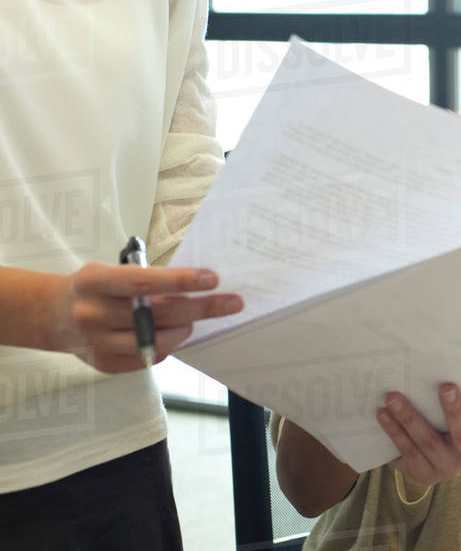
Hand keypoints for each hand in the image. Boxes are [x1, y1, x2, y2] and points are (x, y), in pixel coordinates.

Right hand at [50, 263, 242, 372]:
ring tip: (192, 321)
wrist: (52, 315)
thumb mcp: (111, 271)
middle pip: (157, 314)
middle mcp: (93, 313)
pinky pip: (146, 359)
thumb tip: (196, 286)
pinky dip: (165, 347)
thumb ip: (144, 280)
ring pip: (155, 341)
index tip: (213, 279)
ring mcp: (97, 343)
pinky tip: (171, 336)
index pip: (143, 282)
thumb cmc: (95, 287)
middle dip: (201, 308)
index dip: (181, 281)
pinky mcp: (103, 364)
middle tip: (232, 302)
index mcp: (95, 282)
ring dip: (183, 330)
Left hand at [376, 382, 460, 486]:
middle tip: (446, 387)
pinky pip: (407, 452)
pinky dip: (393, 431)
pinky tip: (382, 414)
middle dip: (455, 411)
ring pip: (428, 443)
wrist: (428, 455)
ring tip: (393, 397)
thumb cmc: (449, 418)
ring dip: (409, 417)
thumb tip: (449, 352)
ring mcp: (447, 467)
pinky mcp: (423, 474)